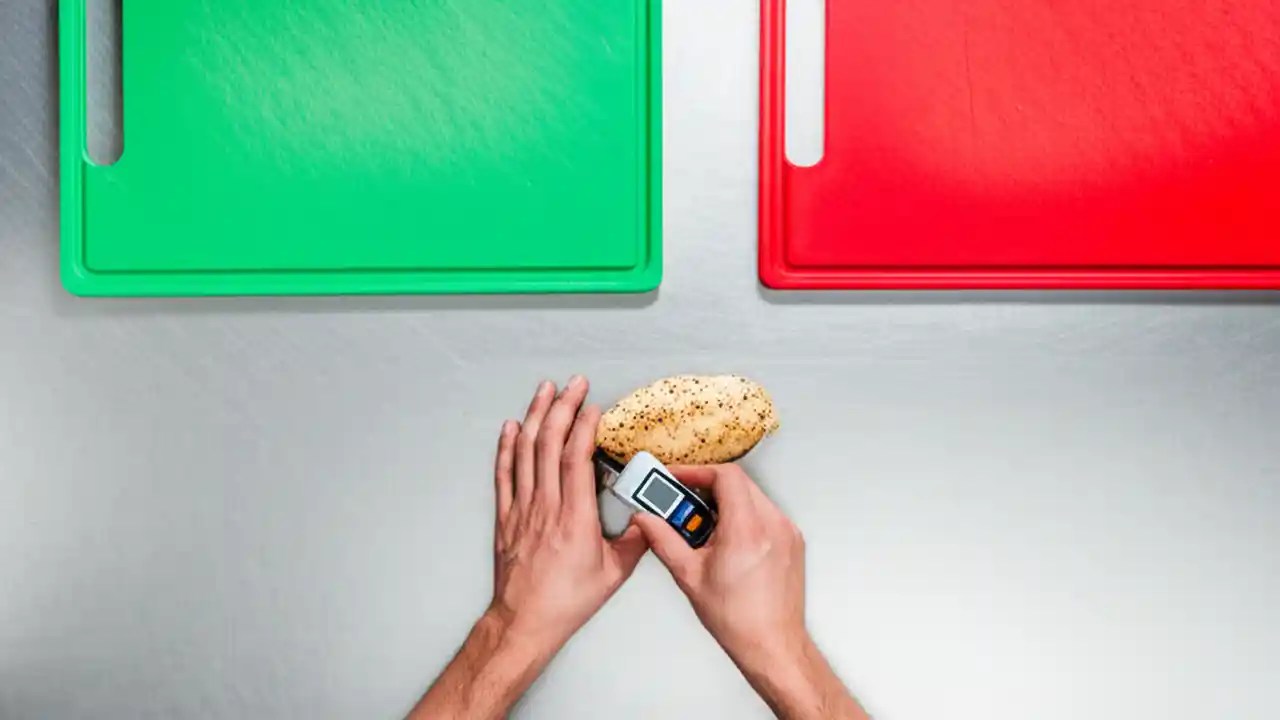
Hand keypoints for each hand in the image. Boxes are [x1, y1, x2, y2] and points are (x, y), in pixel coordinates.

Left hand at [488, 377, 648, 650]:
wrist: (525, 622)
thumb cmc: (566, 602)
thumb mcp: (614, 574)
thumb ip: (635, 542)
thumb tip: (649, 519)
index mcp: (574, 518)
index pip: (576, 459)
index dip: (584, 427)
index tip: (594, 406)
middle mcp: (546, 507)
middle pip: (549, 444)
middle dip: (562, 408)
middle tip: (573, 384)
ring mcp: (522, 509)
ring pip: (525, 451)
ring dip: (535, 416)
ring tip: (545, 391)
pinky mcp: (506, 517)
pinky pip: (505, 473)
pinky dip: (507, 446)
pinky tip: (511, 428)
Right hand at [632, 464, 806, 669]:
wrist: (773, 644)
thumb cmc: (738, 619)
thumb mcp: (690, 577)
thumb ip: (664, 541)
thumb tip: (646, 521)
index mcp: (747, 531)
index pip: (725, 476)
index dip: (697, 472)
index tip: (678, 478)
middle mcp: (772, 525)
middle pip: (738, 483)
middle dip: (707, 487)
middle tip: (684, 502)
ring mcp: (787, 532)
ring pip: (752, 496)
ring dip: (725, 502)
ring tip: (704, 526)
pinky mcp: (793, 540)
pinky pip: (765, 512)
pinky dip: (743, 515)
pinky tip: (726, 538)